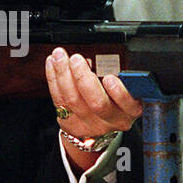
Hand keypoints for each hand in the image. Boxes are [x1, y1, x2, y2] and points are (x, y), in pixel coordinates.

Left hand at [44, 47, 142, 170]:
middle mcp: (111, 121)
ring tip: (59, 56)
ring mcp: (90, 126)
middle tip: (75, 59)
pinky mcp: (71, 125)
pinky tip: (52, 65)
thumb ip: (116, 75)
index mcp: (130, 110)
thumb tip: (95, 60)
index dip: (119, 92)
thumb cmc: (114, 99)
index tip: (110, 77)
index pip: (128, 104)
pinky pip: (59, 101)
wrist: (99, 126)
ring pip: (73, 100)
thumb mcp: (124, 88)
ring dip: (63, 74)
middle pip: (97, 103)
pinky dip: (53, 79)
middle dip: (83, 78)